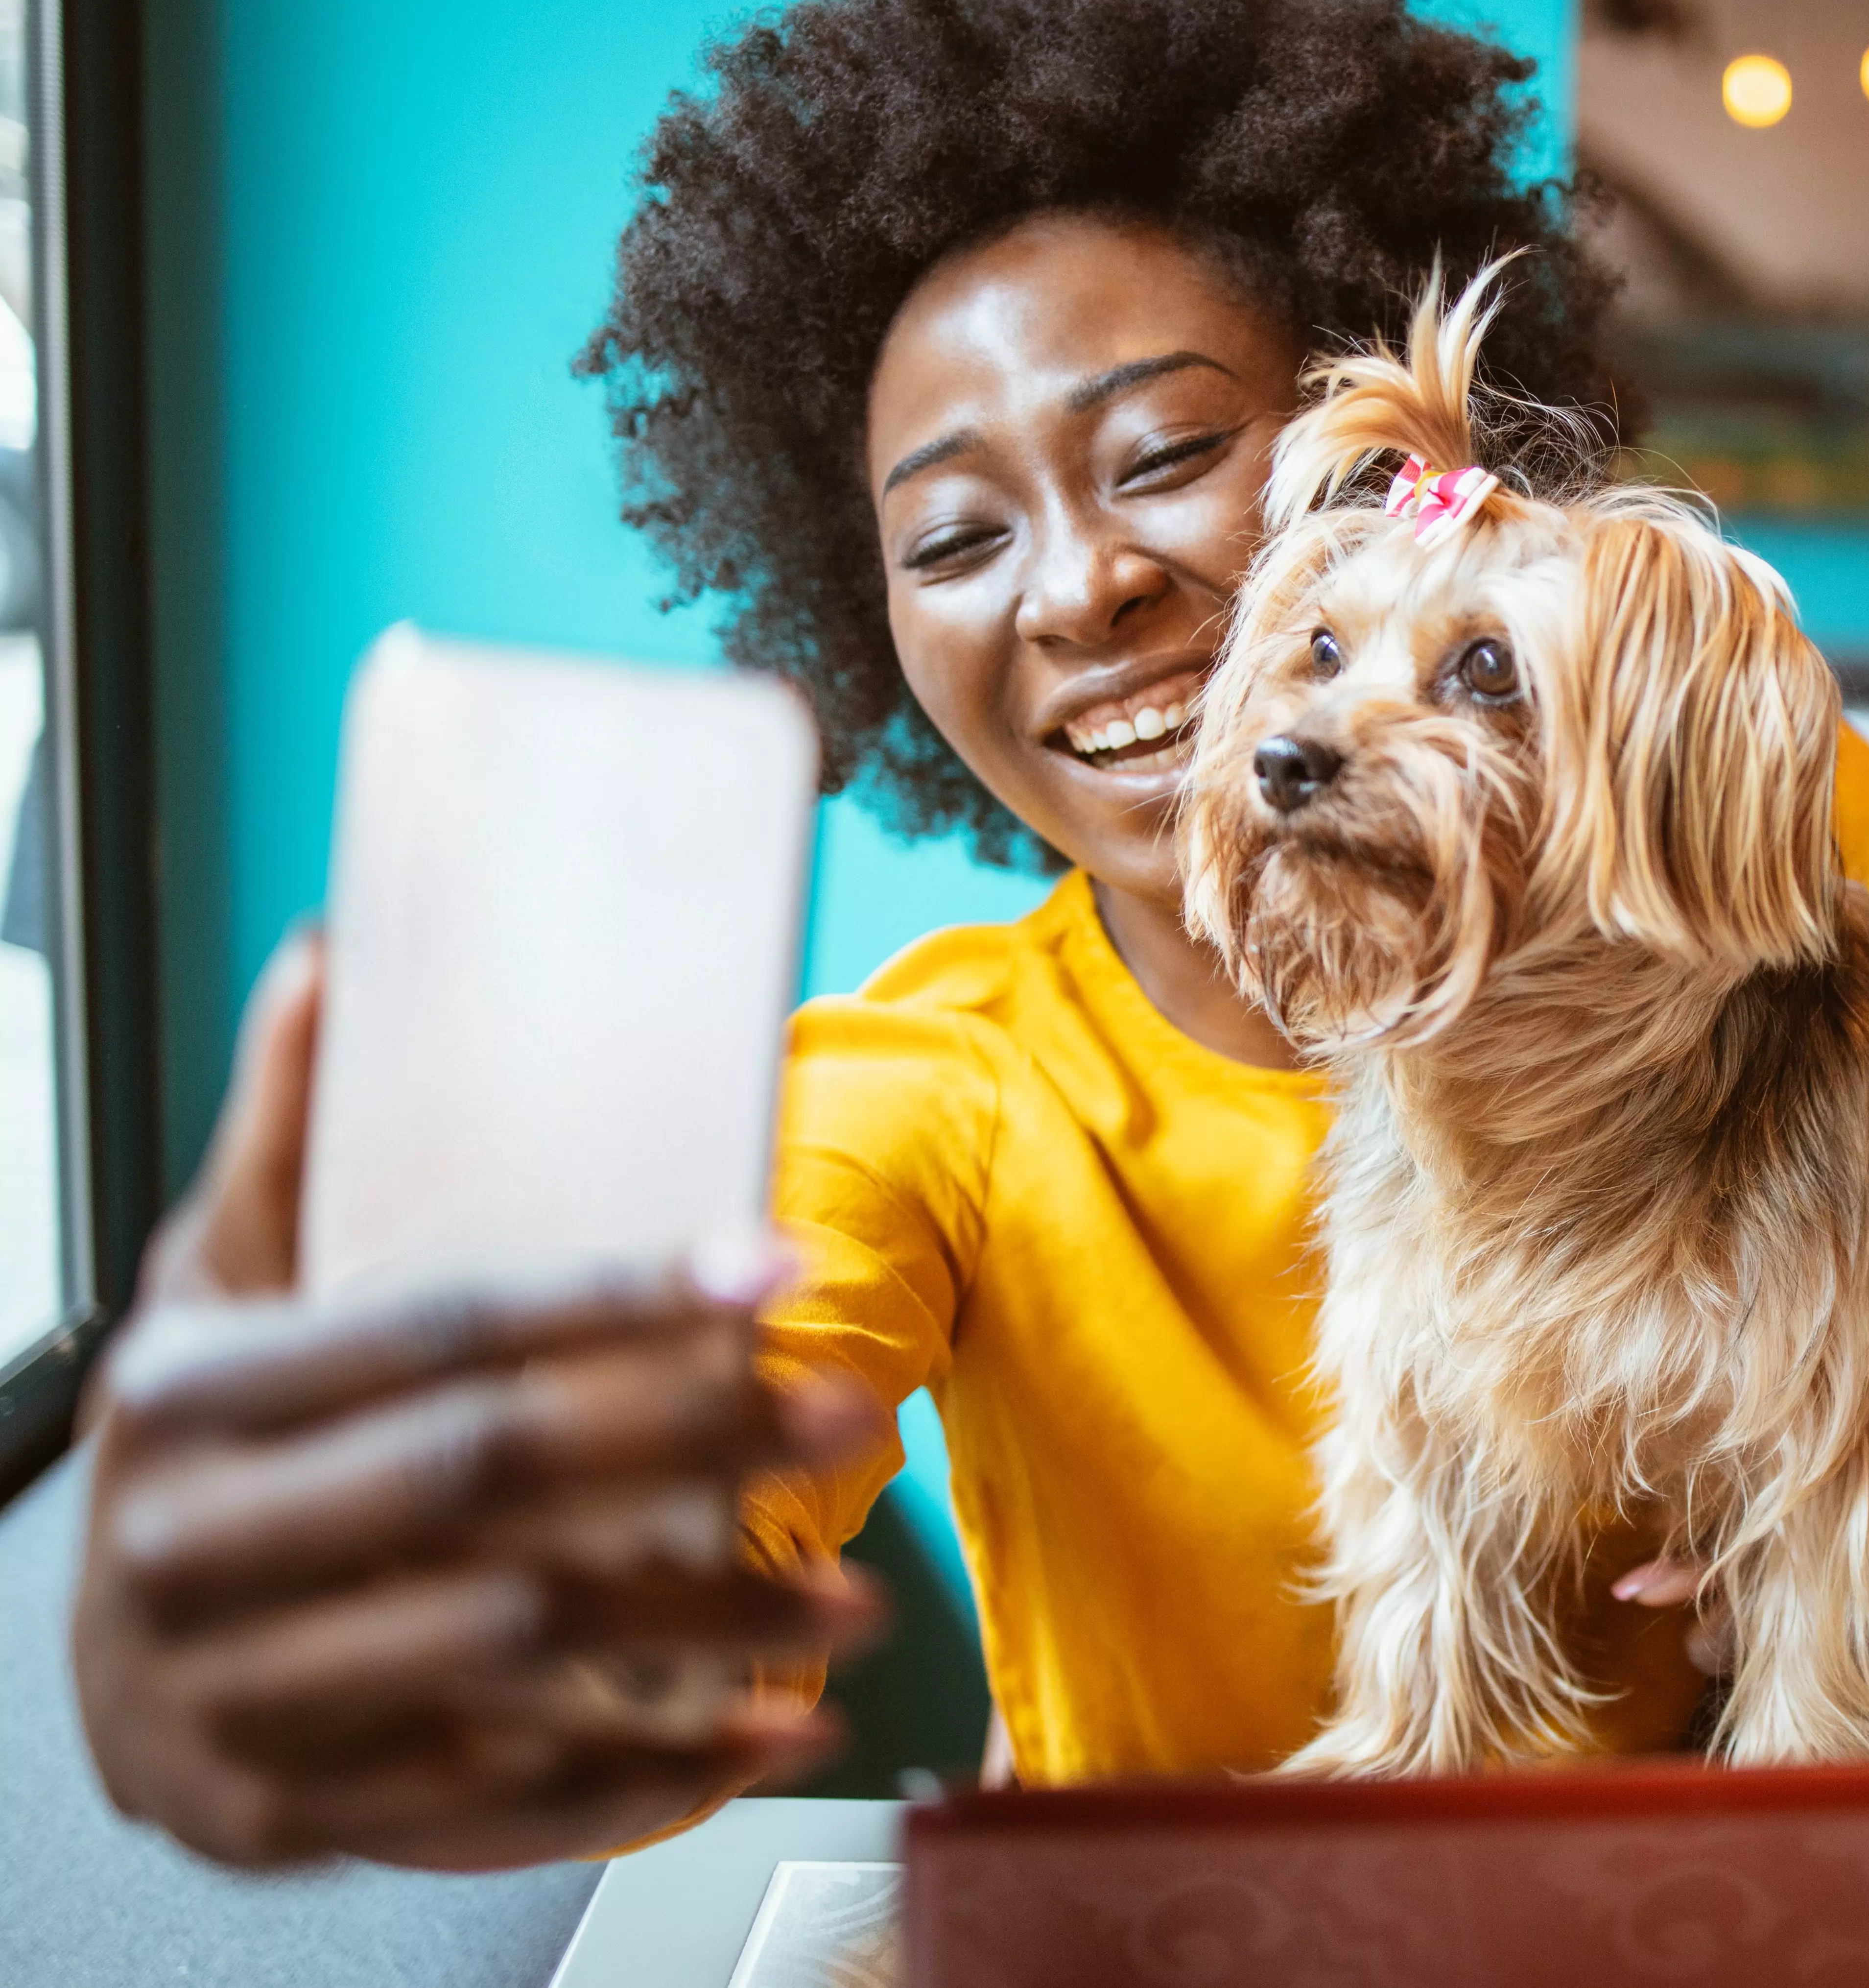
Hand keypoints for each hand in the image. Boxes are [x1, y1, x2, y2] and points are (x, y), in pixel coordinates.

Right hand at [71, 934, 888, 1869]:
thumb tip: (338, 953)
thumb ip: (287, 1141)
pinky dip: (654, 1774)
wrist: (107, 1683)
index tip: (771, 1267)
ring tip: (860, 1598)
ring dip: (709, 1626)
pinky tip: (776, 1732)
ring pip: (520, 1648)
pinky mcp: (297, 1817)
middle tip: (851, 1414)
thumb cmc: (194, 1454)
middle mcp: (197, 1549)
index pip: (442, 1332)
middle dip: (693, 1445)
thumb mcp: (208, 1289)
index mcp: (190, 1401)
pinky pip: (503, 1799)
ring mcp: (242, 1700)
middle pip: (494, 1482)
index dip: (617, 1300)